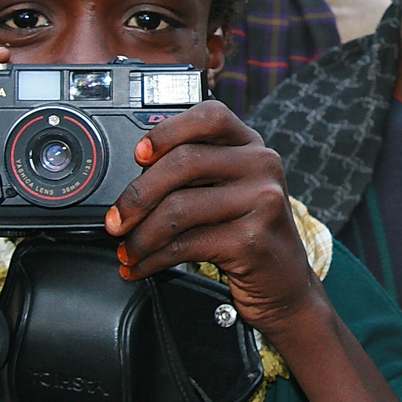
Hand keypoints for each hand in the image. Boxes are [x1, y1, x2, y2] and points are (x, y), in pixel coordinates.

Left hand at [105, 101, 324, 338]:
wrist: (285, 284)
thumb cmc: (248, 233)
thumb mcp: (232, 190)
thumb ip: (197, 173)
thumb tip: (135, 181)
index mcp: (251, 146)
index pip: (209, 117)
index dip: (168, 131)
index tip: (138, 154)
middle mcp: (261, 166)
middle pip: (184, 162)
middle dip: (138, 195)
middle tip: (116, 220)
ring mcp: (261, 201)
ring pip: (180, 208)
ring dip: (141, 235)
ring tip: (128, 251)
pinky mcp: (252, 239)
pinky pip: (186, 245)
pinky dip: (154, 260)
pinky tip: (143, 267)